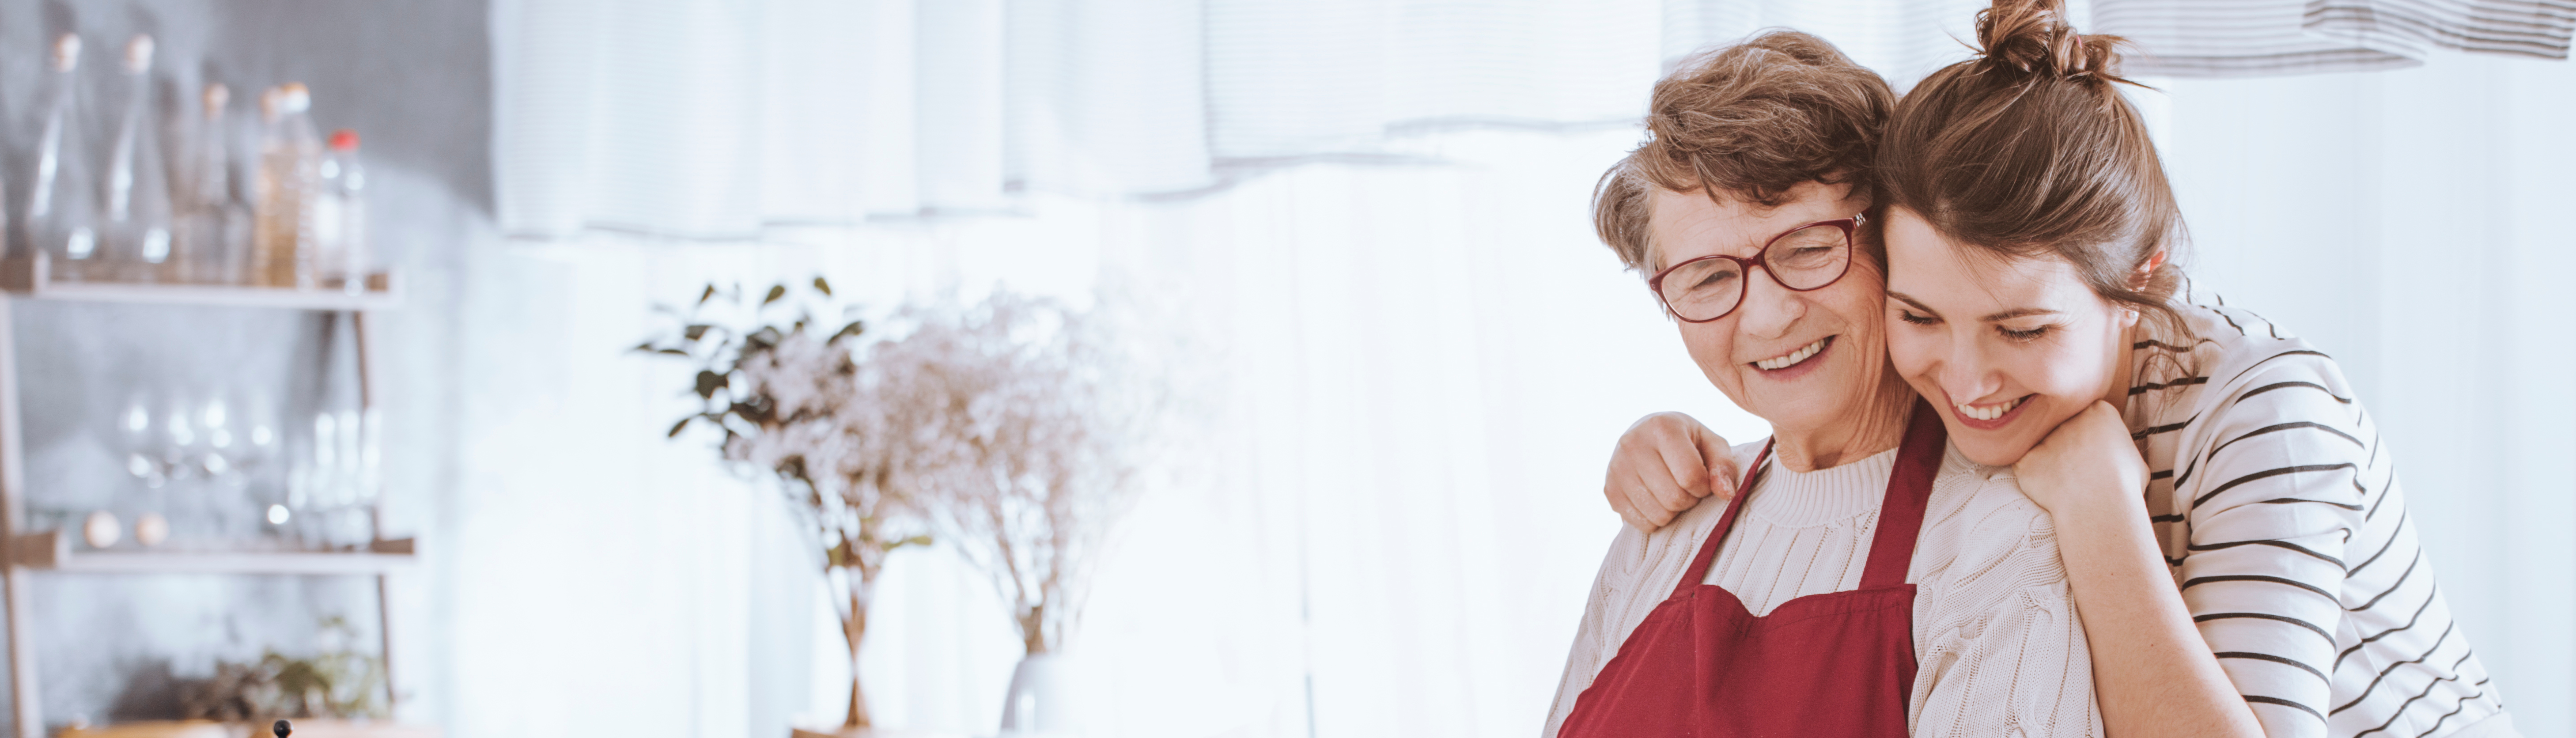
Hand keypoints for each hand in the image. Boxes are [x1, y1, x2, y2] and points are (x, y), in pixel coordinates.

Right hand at [1604, 412, 1737, 531]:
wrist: (1648, 437)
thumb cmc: (1687, 443)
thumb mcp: (1712, 445)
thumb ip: (1724, 467)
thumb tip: (1726, 494)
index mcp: (1662, 427)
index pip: (1690, 475)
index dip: (1704, 487)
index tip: (1703, 480)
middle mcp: (1633, 443)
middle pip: (1673, 498)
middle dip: (1689, 500)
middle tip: (1687, 489)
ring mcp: (1616, 467)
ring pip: (1657, 514)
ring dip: (1673, 512)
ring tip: (1672, 492)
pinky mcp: (1609, 489)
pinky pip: (1640, 523)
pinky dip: (1655, 520)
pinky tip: (1656, 501)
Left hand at [2011, 401, 2148, 517]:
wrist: (2100, 506)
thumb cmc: (2125, 486)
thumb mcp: (2134, 457)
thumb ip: (2117, 445)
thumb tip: (2112, 451)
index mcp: (2098, 410)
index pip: (2088, 415)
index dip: (2090, 436)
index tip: (2095, 453)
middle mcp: (2068, 417)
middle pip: (2063, 426)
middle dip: (2067, 443)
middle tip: (2076, 467)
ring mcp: (2044, 436)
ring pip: (2042, 444)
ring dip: (2049, 460)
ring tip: (2065, 482)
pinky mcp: (2025, 457)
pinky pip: (2025, 464)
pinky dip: (2034, 477)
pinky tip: (2049, 489)